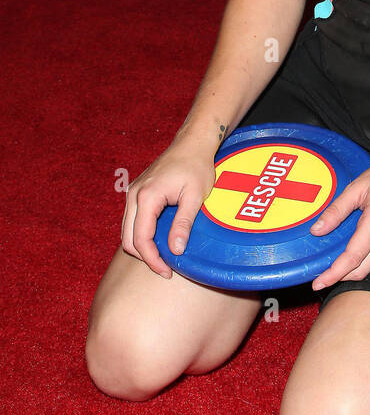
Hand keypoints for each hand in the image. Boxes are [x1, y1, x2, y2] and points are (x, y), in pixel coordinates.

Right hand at [121, 140, 216, 277]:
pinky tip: (159, 240)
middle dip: (144, 257)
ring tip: (163, 258)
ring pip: (127, 231)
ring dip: (141, 247)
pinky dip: (141, 235)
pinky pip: (132, 221)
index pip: (141, 239)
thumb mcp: (195, 196)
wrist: (192, 143)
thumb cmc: (196, 166)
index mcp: (147, 196)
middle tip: (165, 269)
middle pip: (127, 239)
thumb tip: (176, 250)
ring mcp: (133, 193)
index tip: (167, 272)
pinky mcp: (137, 192)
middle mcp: (134, 195)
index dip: (152, 260)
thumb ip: (183, 223)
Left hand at [308, 152, 369, 290]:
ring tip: (332, 267)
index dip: (334, 273)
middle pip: (362, 270)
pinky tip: (350, 254)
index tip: (319, 282)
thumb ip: (336, 210)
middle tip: (320, 280)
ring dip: (351, 271)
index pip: (353, 257)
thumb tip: (317, 229)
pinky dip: (362, 261)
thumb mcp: (357, 187)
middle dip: (340, 279)